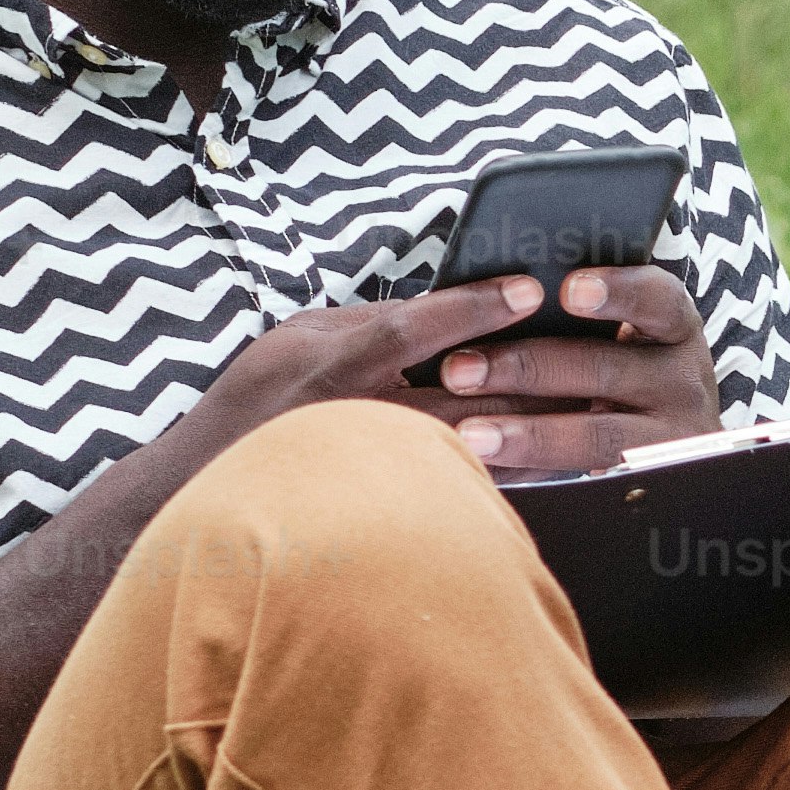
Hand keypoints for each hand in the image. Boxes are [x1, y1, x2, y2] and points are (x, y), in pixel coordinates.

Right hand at [206, 261, 723, 477]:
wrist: (194, 491)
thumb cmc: (253, 403)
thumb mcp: (298, 340)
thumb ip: (367, 325)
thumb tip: (437, 310)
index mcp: (336, 354)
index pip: (420, 320)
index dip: (480, 303)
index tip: (533, 287)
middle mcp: (355, 406)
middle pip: (462, 386)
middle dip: (531, 372)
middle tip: (594, 356)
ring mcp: (369, 460)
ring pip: (468, 443)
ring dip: (531, 430)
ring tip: (590, 416)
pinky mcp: (374, 502)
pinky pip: (452, 488)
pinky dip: (502, 478)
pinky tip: (550, 471)